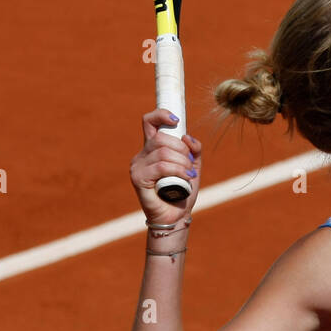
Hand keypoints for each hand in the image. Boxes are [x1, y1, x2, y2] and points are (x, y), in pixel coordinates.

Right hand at [130, 107, 201, 223]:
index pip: (149, 122)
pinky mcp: (138, 178)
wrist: (177, 215)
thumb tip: (187, 136)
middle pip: (161, 138)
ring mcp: (138, 166)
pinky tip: (185, 178)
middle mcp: (142, 155)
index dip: (160, 115)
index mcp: (152, 148)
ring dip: (182, 163)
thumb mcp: (192, 165)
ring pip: (163, 152)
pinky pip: (161, 166)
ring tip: (189, 175)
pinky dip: (177, 171)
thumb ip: (193, 149)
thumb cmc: (182, 190)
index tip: (176, 120)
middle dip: (181, 149)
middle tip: (190, 164)